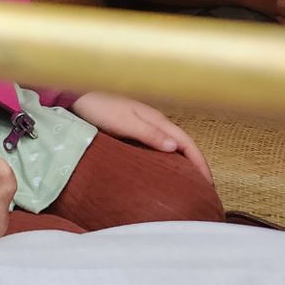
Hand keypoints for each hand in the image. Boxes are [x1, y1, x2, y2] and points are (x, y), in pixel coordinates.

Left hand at [70, 91, 213, 182]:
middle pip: (182, 144)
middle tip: (204, 187)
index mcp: (156, 119)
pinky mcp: (132, 130)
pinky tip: (164, 169)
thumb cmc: (98, 108)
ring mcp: (144, 125)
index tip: (209, 184)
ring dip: (182, 161)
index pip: (187, 143)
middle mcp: (154, 122)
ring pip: (170, 145)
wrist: (75, 96)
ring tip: (188, 182)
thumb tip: (176, 148)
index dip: (200, 162)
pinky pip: (157, 146)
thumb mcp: (125, 122)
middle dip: (196, 163)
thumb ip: (149, 134)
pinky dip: (167, 158)